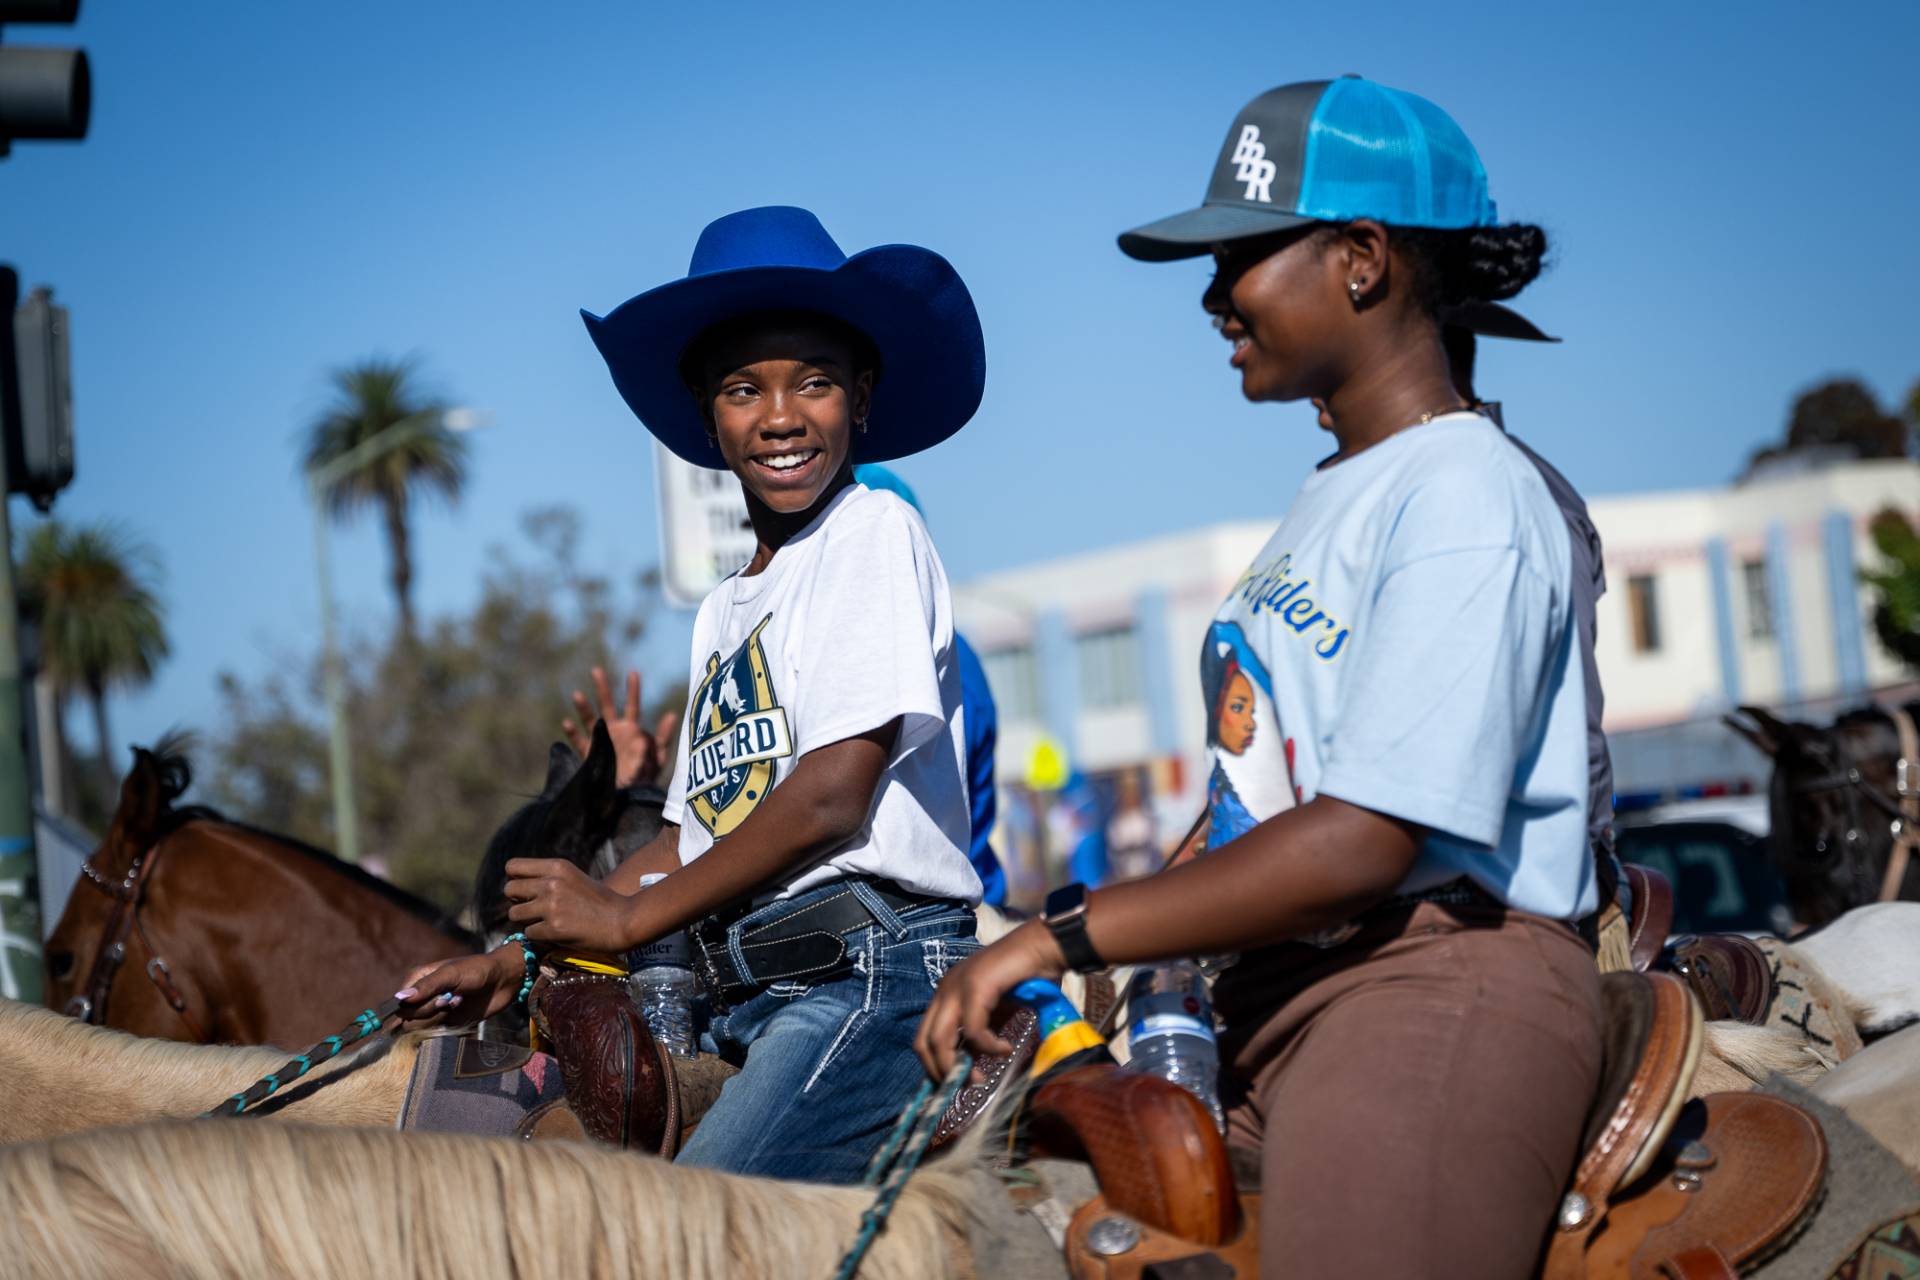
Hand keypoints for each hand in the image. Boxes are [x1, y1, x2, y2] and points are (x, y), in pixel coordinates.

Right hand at [394, 948, 520, 1030]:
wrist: (504, 981)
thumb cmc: (477, 970)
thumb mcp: (452, 973)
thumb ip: (427, 986)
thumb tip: (400, 999)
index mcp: (417, 980)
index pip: (399, 1004)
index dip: (413, 1007)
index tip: (435, 998)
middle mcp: (422, 997)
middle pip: (409, 1018)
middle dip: (430, 1011)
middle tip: (449, 999)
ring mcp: (433, 1011)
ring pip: (420, 1028)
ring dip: (440, 1018)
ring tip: (456, 1003)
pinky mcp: (446, 1023)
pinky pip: (435, 1034)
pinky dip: (446, 1028)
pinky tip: (458, 1013)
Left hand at [505, 857, 635, 952]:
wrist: (625, 921)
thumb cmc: (601, 901)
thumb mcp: (574, 878)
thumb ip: (548, 878)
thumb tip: (515, 886)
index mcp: (557, 866)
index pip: (512, 866)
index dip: (515, 880)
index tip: (527, 890)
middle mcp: (551, 883)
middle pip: (509, 890)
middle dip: (518, 901)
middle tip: (534, 909)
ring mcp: (552, 906)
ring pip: (514, 914)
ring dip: (526, 921)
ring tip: (545, 923)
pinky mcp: (553, 929)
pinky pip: (528, 934)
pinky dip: (538, 937)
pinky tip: (556, 934)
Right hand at [562, 667, 680, 788]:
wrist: (629, 798)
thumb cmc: (646, 777)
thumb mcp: (659, 756)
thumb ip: (663, 735)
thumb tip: (672, 714)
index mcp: (631, 729)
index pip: (632, 705)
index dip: (632, 690)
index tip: (633, 673)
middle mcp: (614, 732)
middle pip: (606, 705)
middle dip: (602, 688)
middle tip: (597, 670)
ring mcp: (600, 742)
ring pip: (589, 720)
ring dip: (583, 707)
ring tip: (577, 694)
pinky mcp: (589, 756)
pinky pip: (578, 743)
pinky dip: (572, 732)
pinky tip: (566, 723)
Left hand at [914, 919, 1066, 1081]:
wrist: (1045, 947)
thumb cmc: (1025, 978)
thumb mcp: (996, 1014)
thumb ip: (980, 1035)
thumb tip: (971, 1065)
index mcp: (946, 994)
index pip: (923, 1037)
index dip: (934, 1065)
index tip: (954, 1084)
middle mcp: (945, 989)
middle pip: (923, 1042)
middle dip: (940, 1072)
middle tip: (966, 1086)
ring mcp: (956, 986)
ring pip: (939, 1039)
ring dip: (958, 1067)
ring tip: (981, 1078)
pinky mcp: (975, 986)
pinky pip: (974, 1030)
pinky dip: (988, 1047)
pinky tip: (1005, 1049)